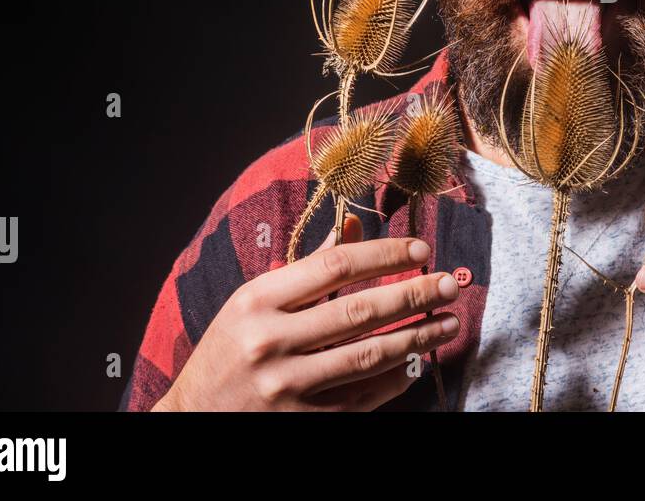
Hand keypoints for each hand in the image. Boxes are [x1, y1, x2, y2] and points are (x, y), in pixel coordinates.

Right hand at [152, 216, 460, 410]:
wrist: (193, 417)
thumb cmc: (229, 349)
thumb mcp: (253, 301)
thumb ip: (307, 267)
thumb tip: (354, 226)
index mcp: (257, 301)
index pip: (335, 266)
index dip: (385, 254)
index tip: (422, 250)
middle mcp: (270, 342)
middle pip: (360, 311)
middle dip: (415, 294)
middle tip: (451, 283)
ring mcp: (287, 387)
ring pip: (370, 355)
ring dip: (418, 336)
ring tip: (449, 321)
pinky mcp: (302, 420)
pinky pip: (363, 396)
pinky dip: (396, 377)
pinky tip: (417, 361)